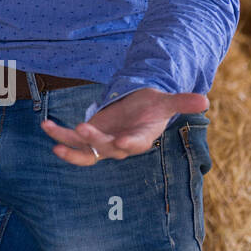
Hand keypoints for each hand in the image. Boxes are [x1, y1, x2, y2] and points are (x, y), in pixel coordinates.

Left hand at [40, 87, 209, 165]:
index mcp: (141, 138)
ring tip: (51, 131)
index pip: (136, 144)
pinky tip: (46, 125)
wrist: (136, 113)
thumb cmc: (151, 107)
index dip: (129, 144)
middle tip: (82, 128)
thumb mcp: (166, 101)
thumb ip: (182, 102)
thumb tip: (204, 99)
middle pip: (106, 147)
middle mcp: (120, 145)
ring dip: (68, 144)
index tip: (122, 142)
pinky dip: (59, 135)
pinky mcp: (89, 139)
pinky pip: (72, 143)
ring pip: (84, 151)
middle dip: (94, 140)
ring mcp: (103, 144)